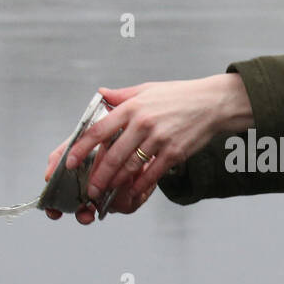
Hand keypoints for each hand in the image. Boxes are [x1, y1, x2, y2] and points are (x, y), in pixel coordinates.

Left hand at [42, 73, 252, 224]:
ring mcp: (159, 139)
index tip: (70, 162)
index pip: (99, 129)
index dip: (82, 148)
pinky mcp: (174, 152)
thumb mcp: (148, 89)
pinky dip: (140, 186)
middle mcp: (143, 123)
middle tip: (89, 189)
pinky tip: (132, 193)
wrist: (212, 103)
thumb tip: (101, 94)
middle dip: (98, 176)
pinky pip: (152, 174)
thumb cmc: (180, 95)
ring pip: (131, 167)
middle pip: (113, 154)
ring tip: (106, 194)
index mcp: (133, 107)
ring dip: (116, 184)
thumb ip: (122, 95)